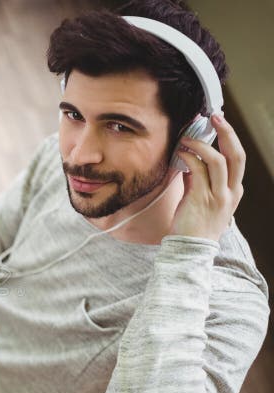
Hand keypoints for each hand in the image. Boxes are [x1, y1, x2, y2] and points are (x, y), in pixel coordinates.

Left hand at [170, 114, 244, 241]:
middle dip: (227, 132)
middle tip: (215, 116)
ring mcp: (219, 196)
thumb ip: (198, 180)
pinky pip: (198, 170)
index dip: (230, 138)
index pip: (238, 158)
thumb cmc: (193, 225)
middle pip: (237, 155)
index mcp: (234, 191)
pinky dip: (190, 157)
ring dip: (202, 144)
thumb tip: (189, 161)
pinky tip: (180, 153)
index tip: (219, 124)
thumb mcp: (201, 199)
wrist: (190, 249)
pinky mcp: (202, 199)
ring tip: (186, 137)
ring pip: (219, 160)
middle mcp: (231, 192)